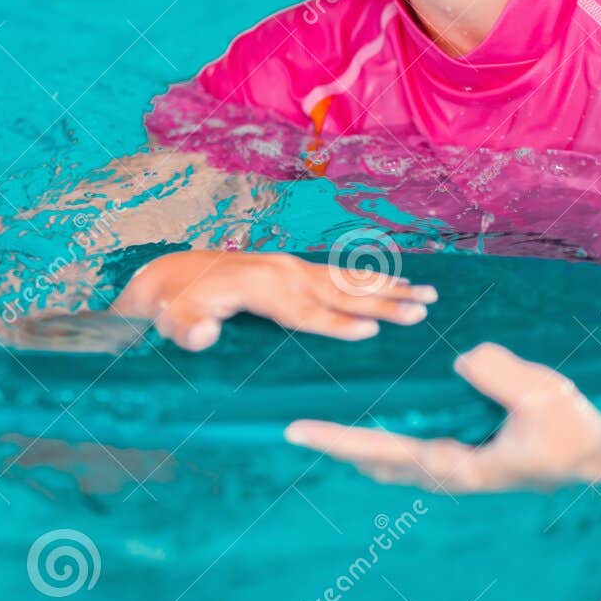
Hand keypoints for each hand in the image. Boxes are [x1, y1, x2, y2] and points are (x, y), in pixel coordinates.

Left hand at [111, 249, 435, 350]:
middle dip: (380, 303)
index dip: (333, 323)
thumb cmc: (175, 305)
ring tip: (428, 295)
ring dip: (388, 287)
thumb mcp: (171, 320)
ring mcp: (289, 266)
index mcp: (255, 286)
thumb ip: (185, 330)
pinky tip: (401, 283)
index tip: (370, 333)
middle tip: (421, 312)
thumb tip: (201, 335)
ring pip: (345, 279)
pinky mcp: (294, 269)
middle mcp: (278, 270)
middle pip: (335, 291)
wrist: (171, 277)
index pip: (300, 310)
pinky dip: (373, 278)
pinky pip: (339, 274)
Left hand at [286, 342, 600, 491]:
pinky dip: (383, 439)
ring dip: (355, 445)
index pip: (380, 451)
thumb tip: (463, 359)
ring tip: (318, 426)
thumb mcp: (544, 397)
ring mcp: (455, 466)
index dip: (335, 439)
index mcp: (456, 465)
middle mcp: (447, 470)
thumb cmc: (575, 429)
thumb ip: (502, 377)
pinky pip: (410, 448)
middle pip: (372, 460)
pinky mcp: (466, 456)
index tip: (294, 430)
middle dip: (333, 445)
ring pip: (388, 458)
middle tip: (290, 428)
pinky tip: (375, 420)